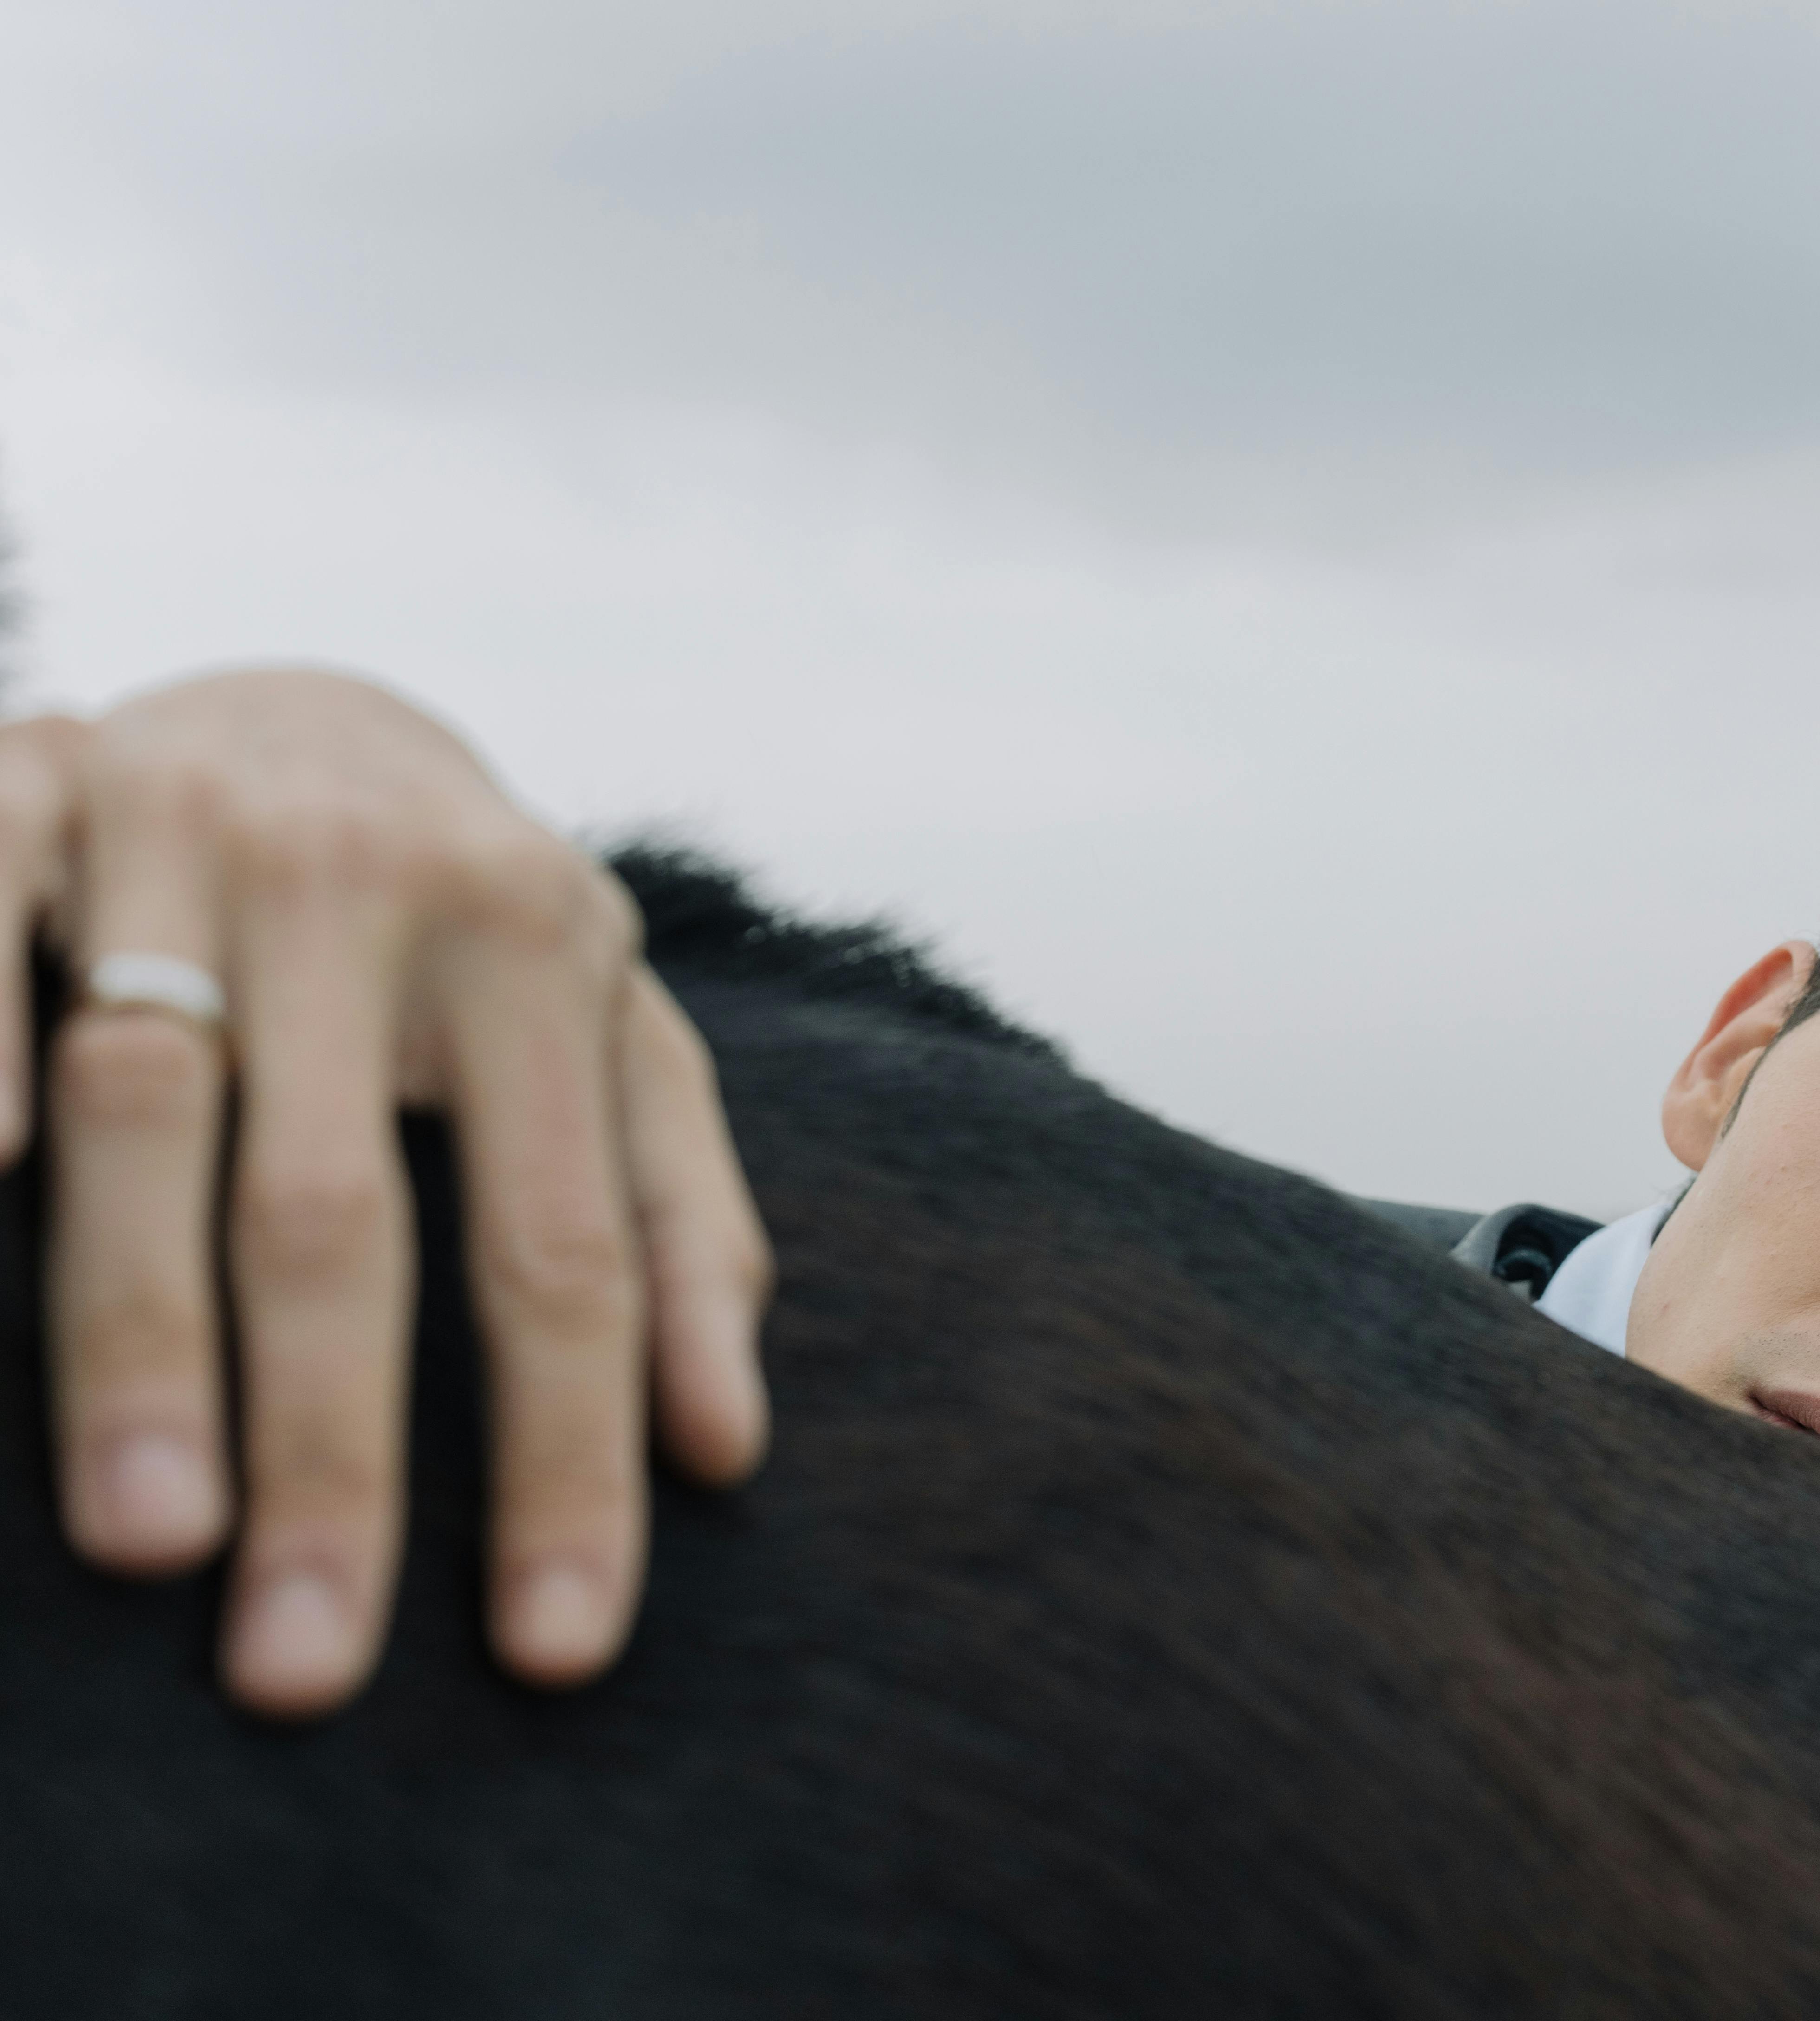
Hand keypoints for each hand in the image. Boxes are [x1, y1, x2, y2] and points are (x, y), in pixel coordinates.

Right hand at [14, 668, 771, 1716]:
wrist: (318, 707)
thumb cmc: (478, 932)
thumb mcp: (618, 1045)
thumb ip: (686, 1229)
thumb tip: (728, 1445)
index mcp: (542, 941)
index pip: (568, 1251)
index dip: (567, 1457)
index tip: (558, 1650)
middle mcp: (366, 878)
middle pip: (345, 1208)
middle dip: (329, 1447)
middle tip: (307, 1668)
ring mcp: (176, 824)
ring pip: (152, 1105)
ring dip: (139, 1334)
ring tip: (148, 1544)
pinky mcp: (19, 784)